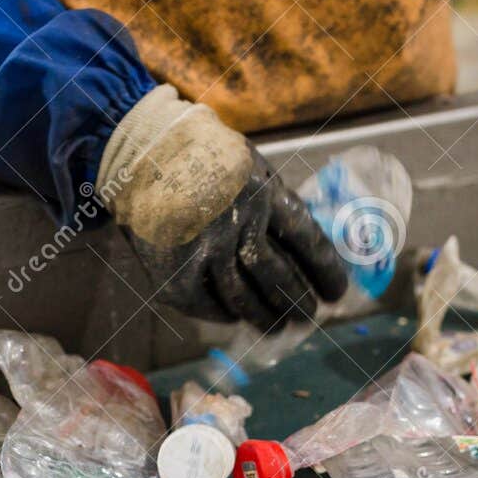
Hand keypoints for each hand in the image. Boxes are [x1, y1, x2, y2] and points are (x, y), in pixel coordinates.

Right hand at [127, 152, 346, 330]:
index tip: (336, 294)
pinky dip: (222, 315)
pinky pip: (205, 305)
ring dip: (264, 317)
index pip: (307, 242)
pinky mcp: (173, 271)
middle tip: (307, 317)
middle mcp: (235, 223)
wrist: (140, 149)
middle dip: (296, 302)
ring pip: (243, 298)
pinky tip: (233, 317)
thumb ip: (273, 202)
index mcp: (261, 192)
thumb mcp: (248, 165)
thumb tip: (303, 250)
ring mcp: (202, 250)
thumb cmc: (202, 155)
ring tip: (277, 327)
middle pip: (277, 277)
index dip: (324, 272)